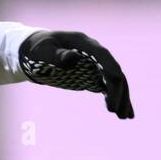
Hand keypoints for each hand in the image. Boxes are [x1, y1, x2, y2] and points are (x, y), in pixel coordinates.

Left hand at [18, 30, 134, 118]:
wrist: (36, 50)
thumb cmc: (38, 49)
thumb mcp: (42, 50)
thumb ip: (56, 54)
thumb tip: (73, 57)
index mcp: (83, 42)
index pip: (102, 55)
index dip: (110, 66)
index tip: (117, 80)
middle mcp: (94, 53)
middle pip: (112, 70)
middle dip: (117, 90)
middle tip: (115, 110)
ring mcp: (96, 64)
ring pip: (115, 81)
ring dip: (121, 97)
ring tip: (124, 117)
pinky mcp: (93, 75)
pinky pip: (109, 87)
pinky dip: (115, 98)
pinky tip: (120, 112)